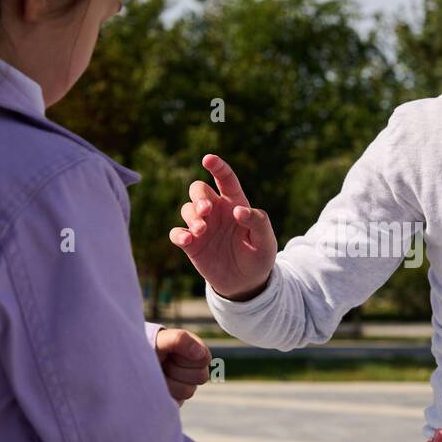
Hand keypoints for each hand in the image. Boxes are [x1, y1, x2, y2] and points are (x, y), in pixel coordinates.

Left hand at [153, 327, 210, 404]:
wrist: (130, 364)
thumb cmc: (147, 347)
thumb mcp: (160, 340)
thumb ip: (179, 340)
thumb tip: (200, 353)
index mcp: (193, 349)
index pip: (204, 359)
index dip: (188, 357)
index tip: (171, 353)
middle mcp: (193, 367)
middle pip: (201, 377)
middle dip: (177, 370)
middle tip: (164, 363)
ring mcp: (186, 384)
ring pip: (188, 391)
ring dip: (170, 382)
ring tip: (159, 374)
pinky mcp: (177, 398)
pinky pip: (178, 401)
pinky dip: (166, 393)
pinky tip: (158, 384)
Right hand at [169, 154, 277, 300]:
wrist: (247, 282)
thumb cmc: (259, 255)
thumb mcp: (265, 239)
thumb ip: (257, 221)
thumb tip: (239, 210)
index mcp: (235, 203)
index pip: (225, 179)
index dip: (217, 166)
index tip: (208, 159)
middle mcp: (216, 211)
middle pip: (198, 190)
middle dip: (198, 196)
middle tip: (206, 209)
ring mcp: (202, 226)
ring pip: (186, 209)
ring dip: (191, 216)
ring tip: (202, 229)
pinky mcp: (191, 244)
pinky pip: (176, 233)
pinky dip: (179, 234)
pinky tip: (187, 239)